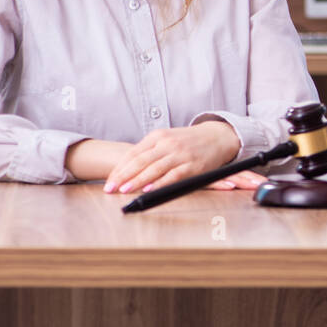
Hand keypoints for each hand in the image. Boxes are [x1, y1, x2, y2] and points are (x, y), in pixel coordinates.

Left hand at [104, 121, 251, 193]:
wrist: (217, 136)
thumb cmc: (188, 141)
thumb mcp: (167, 138)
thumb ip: (149, 151)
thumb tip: (127, 167)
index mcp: (158, 136)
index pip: (133, 153)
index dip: (119, 169)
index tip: (109, 181)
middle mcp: (167, 144)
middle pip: (140, 161)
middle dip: (123, 176)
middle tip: (111, 188)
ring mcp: (180, 154)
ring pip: (154, 168)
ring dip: (137, 181)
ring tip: (124, 190)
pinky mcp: (192, 165)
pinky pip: (172, 175)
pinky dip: (159, 183)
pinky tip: (149, 189)